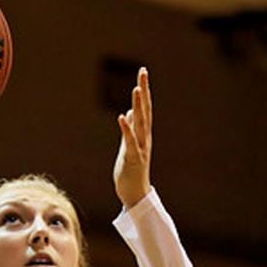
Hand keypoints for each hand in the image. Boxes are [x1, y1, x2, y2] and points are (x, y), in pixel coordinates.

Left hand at [113, 67, 152, 208]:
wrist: (135, 195)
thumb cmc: (131, 171)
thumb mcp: (128, 146)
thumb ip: (130, 129)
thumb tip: (130, 112)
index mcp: (143, 134)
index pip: (144, 108)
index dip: (144, 90)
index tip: (143, 72)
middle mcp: (144, 138)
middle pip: (145, 110)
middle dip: (144, 91)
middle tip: (143, 73)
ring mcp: (139, 148)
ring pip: (140, 124)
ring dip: (139, 106)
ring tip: (136, 90)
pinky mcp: (132, 159)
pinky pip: (129, 142)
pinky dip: (126, 129)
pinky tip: (121, 117)